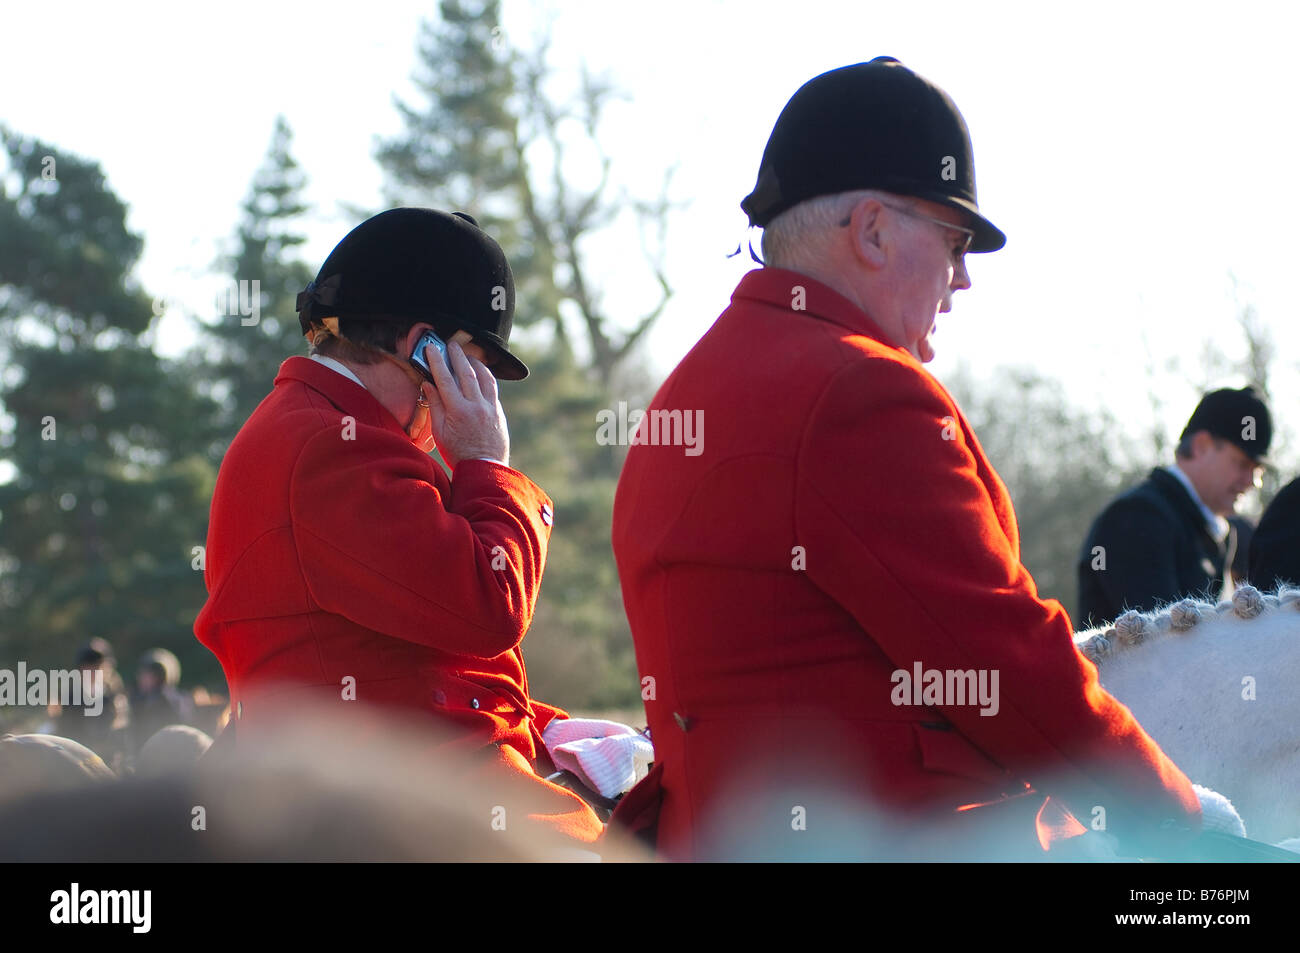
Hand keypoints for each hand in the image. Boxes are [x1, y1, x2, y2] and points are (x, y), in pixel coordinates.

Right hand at [422, 340, 508, 468]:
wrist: (485, 469)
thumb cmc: (458, 454)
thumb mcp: (440, 433)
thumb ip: (435, 406)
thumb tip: (429, 384)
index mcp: (458, 411)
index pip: (445, 379)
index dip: (437, 361)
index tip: (432, 348)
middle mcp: (476, 406)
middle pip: (466, 372)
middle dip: (457, 355)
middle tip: (450, 344)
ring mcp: (490, 408)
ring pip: (483, 377)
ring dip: (475, 362)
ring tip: (467, 355)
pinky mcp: (499, 412)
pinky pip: (492, 388)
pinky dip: (486, 376)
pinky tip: (480, 372)